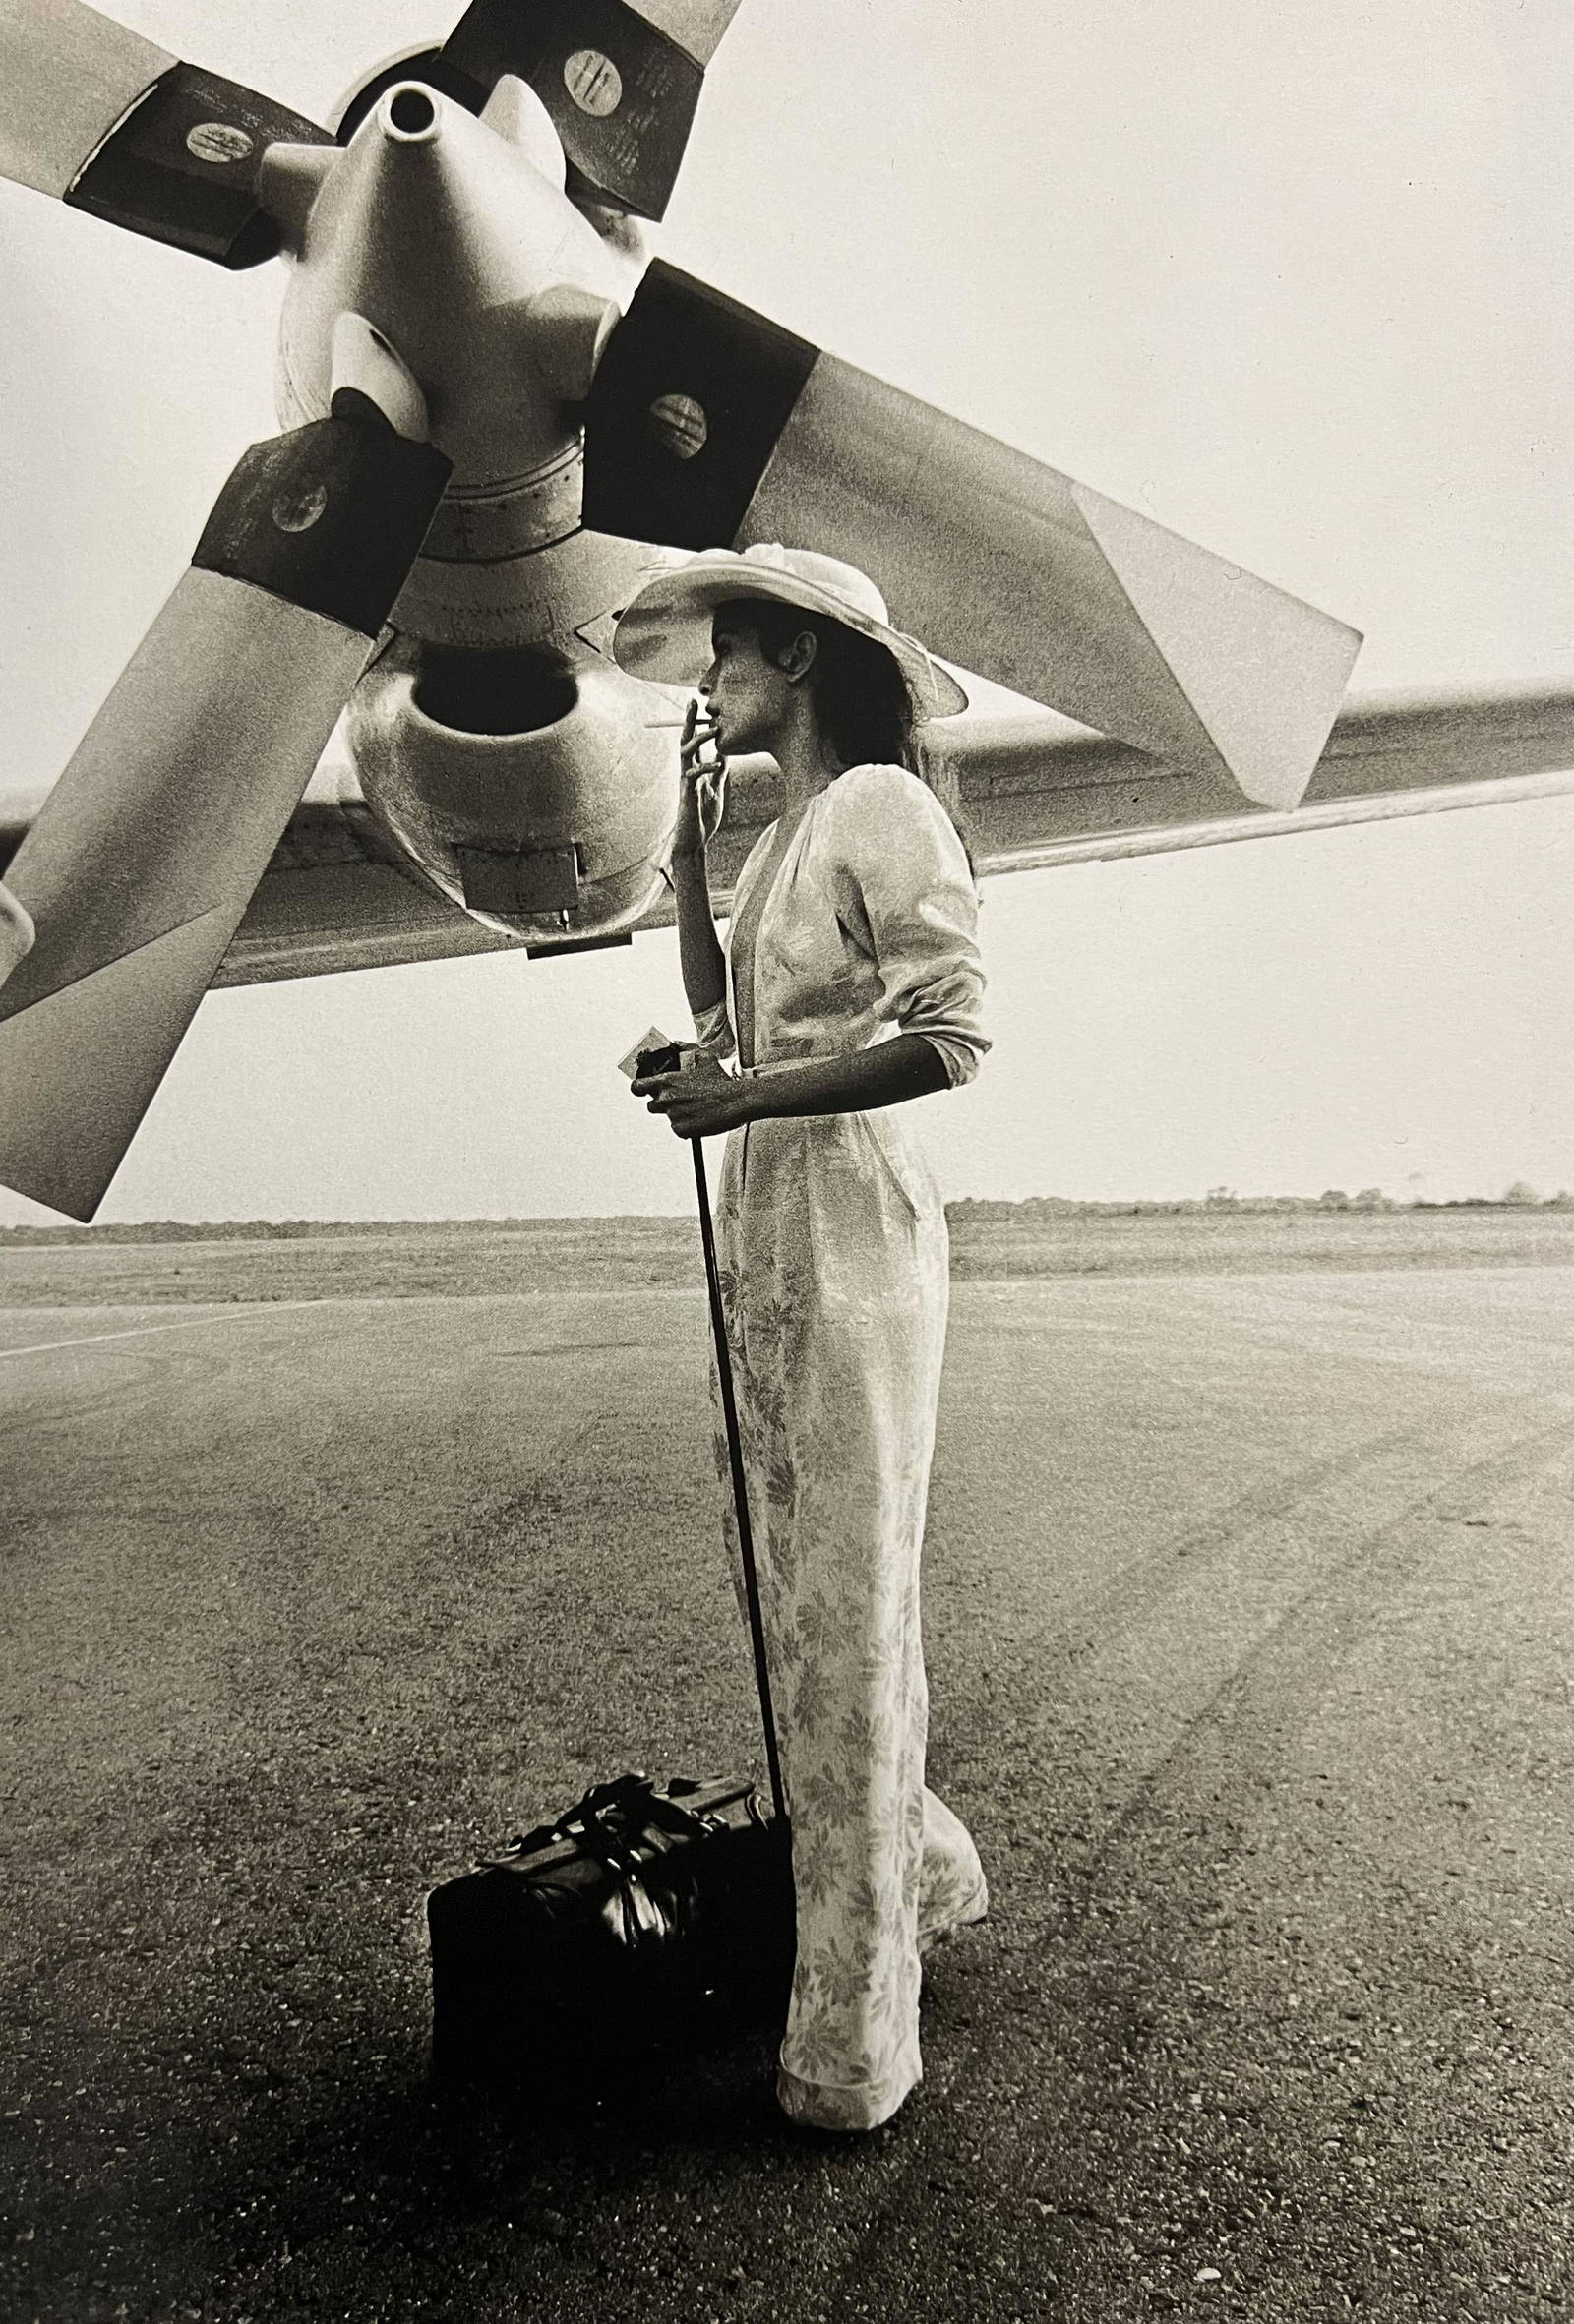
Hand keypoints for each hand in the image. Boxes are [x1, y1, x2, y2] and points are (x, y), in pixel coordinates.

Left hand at [631, 1056, 752, 1139]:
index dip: (639, 1088)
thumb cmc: (721, 1081)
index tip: (642, 1089)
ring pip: (668, 1117)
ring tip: (695, 1108)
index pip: (637, 1087)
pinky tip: (699, 1117)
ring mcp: (673, 1116)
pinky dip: (687, 1125)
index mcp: (667, 1081)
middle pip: (651, 1105)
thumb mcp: (704, 1058)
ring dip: (677, 1114)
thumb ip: (686, 1049)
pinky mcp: (682, 1130)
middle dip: (662, 1103)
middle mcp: (666, 1099)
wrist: (736, 1102)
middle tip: (679, 1100)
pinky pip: (678, 1129)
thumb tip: (676, 1043)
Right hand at [671, 697, 726, 857]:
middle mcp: (686, 772)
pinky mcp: (687, 794)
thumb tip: (724, 753)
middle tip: (693, 701)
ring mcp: (685, 782)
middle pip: (685, 740)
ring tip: (714, 729)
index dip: (696, 724)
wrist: (695, 841)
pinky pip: (693, 775)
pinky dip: (706, 767)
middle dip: (688, 721)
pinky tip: (717, 763)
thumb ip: (718, 772)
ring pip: (685, 753)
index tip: (702, 706)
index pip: (693, 741)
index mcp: (693, 770)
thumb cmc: (703, 817)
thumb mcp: (716, 789)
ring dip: (699, 739)